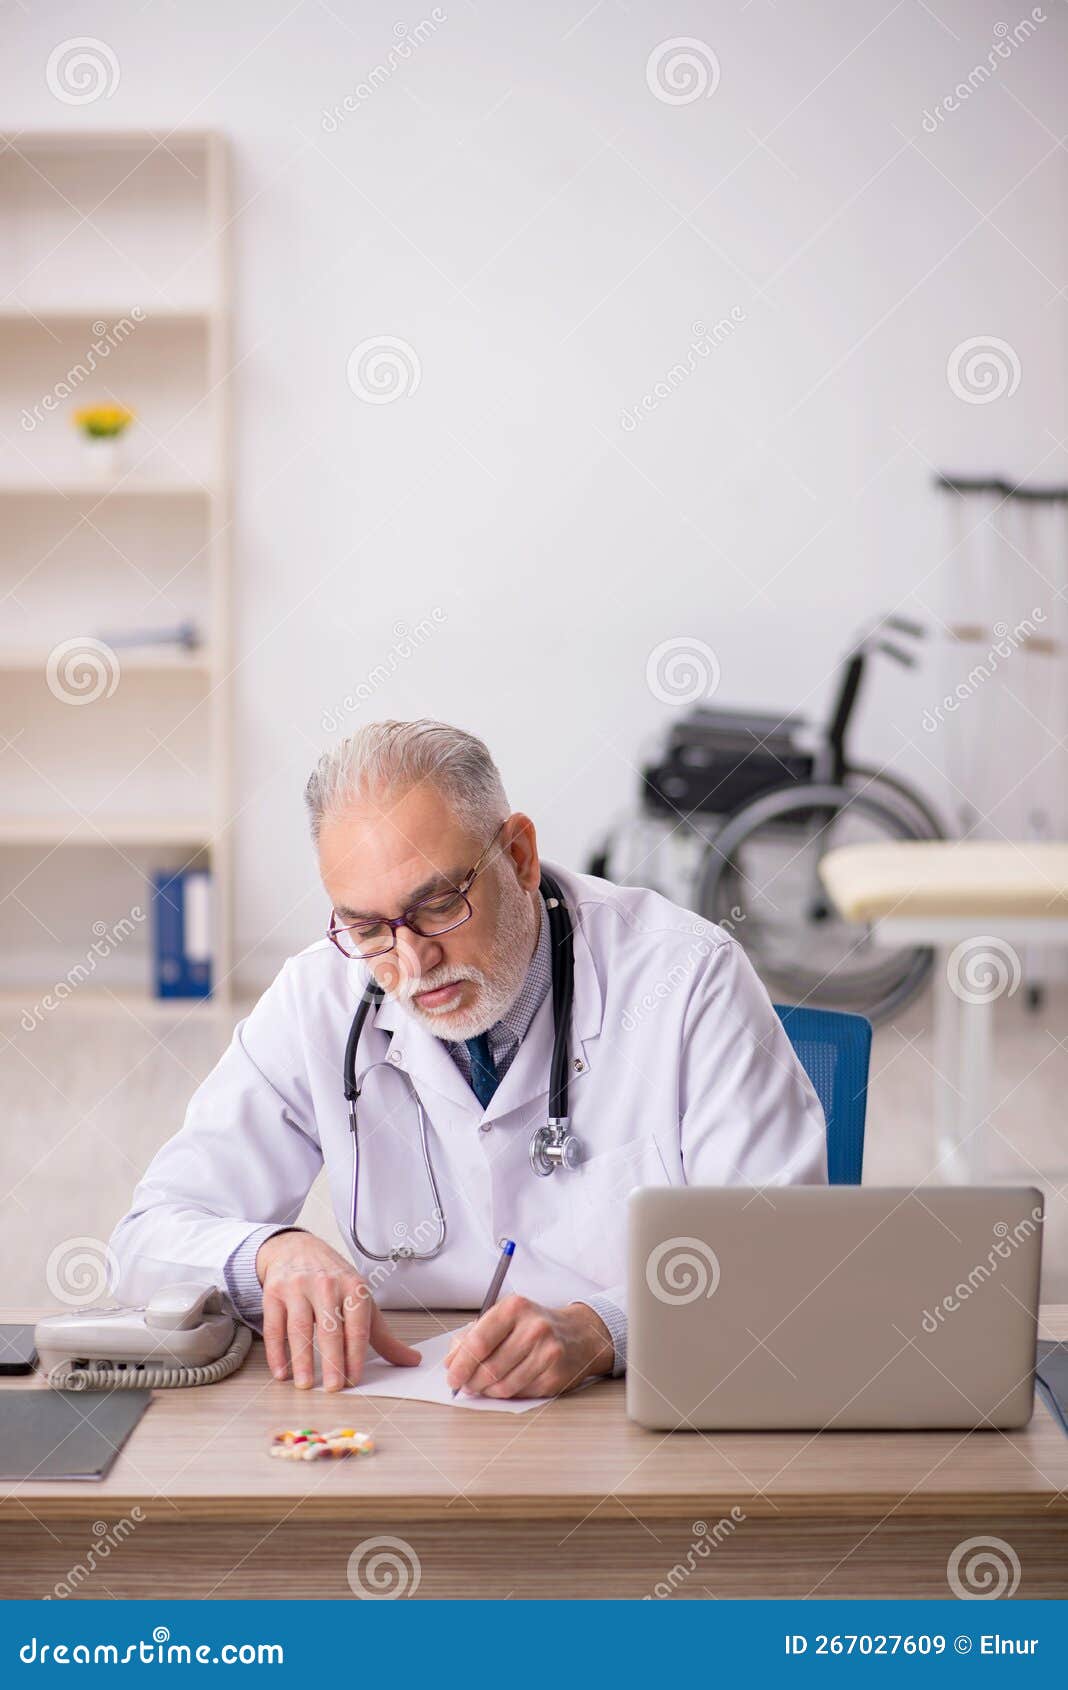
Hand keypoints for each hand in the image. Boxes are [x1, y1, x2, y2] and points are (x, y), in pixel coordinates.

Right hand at [256, 1231, 419, 1390]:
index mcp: (354, 1287)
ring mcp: (298, 1287)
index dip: (356, 1354)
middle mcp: (326, 1284)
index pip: (357, 1326)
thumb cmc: (333, 1279)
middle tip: (334, 1387)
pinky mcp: (273, 1292)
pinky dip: (277, 1352)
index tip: (354, 1378)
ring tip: (306, 1384)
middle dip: (332, 1360)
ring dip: (302, 1359)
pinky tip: (282, 1372)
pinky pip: (275, 1326)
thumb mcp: (361, 1299)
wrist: (296, 1248)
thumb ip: (383, 1335)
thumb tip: (412, 1360)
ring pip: (299, 1328)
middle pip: (329, 1327)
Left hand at [443, 1295, 613, 1398]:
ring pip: (504, 1386)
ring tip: (483, 1386)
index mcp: (515, 1308)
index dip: (460, 1364)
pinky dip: (506, 1394)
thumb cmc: (533, 1325)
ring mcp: (548, 1353)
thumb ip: (473, 1335)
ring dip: (487, 1391)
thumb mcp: (504, 1317)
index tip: (451, 1376)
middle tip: (464, 1386)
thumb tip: (451, 1362)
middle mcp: (534, 1328)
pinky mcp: (555, 1375)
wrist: (578, 1334)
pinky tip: (505, 1385)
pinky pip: (520, 1394)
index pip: (479, 1342)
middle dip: (470, 1382)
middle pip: (489, 1368)